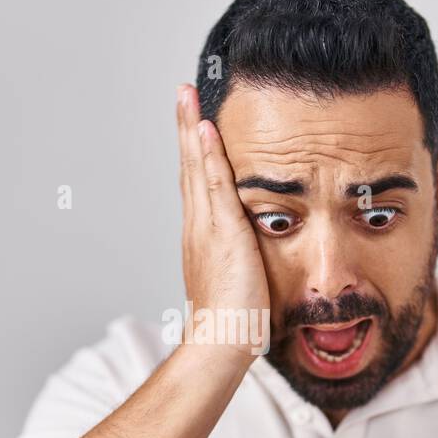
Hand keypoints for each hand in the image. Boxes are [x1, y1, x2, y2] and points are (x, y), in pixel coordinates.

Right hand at [175, 84, 270, 359]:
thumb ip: (245, 260)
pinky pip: (214, 186)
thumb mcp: (240, 280)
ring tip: (188, 96)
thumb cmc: (235, 323)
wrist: (221, 344)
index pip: (197, 183)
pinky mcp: (222, 234)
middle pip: (189, 167)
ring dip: (192, 129)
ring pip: (196, 168)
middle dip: (187, 128)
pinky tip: (207, 130)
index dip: (195, 151)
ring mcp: (206, 229)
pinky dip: (208, 157)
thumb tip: (255, 254)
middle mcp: (198, 227)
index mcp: (203, 237)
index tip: (195, 123)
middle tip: (182, 93)